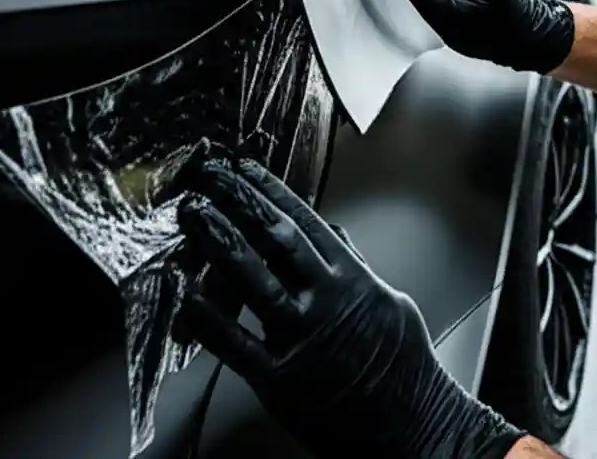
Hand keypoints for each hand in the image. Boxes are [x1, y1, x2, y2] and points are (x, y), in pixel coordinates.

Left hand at [174, 150, 523, 458]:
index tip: (241, 168)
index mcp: (353, 279)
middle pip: (275, 237)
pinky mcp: (282, 380)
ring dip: (216, 241)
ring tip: (191, 215)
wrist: (414, 429)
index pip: (305, 220)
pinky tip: (183, 294)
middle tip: (207, 176)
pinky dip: (207, 318)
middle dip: (237, 201)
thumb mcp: (391, 304)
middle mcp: (327, 301)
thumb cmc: (404, 371)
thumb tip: (334, 232)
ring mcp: (303, 338)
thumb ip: (357, 266)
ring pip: (252, 278)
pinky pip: (235, 343)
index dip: (268, 189)